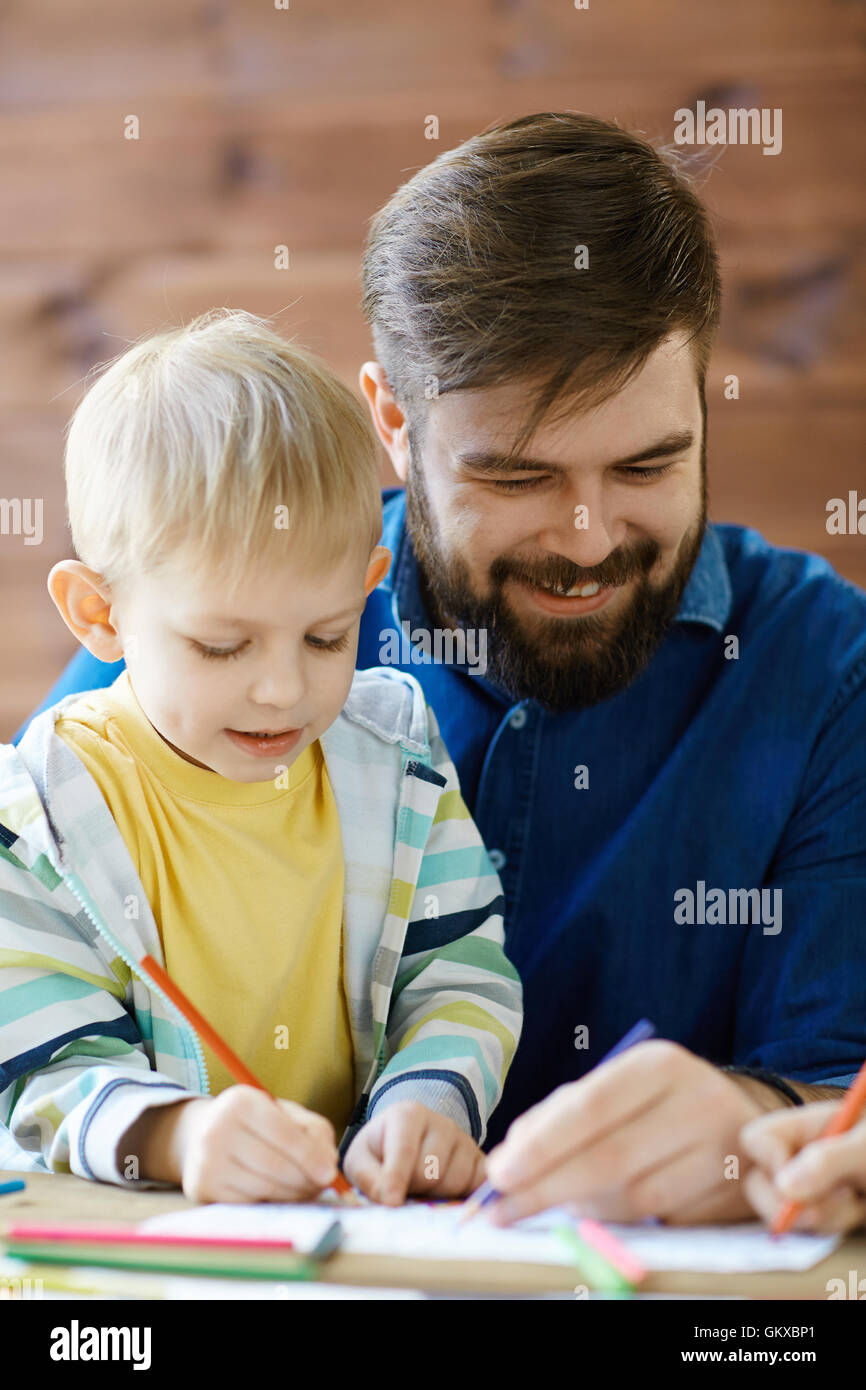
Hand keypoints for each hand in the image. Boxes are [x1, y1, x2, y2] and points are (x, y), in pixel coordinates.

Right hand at [160, 1087, 339, 1202]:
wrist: (202, 1134)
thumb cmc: (254, 1123)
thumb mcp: (283, 1113)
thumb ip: (313, 1131)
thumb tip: (328, 1165)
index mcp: (241, 1102)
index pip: (284, 1135)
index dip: (310, 1156)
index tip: (329, 1173)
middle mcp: (217, 1129)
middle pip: (275, 1166)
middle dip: (305, 1181)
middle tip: (321, 1186)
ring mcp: (206, 1161)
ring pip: (263, 1188)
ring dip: (292, 1195)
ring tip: (305, 1191)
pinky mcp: (201, 1188)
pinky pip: (247, 1203)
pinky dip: (270, 1203)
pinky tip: (279, 1196)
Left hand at [342, 1101, 485, 1203]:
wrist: (407, 1140)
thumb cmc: (380, 1151)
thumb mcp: (361, 1159)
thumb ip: (367, 1177)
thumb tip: (388, 1199)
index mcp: (407, 1115)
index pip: (404, 1149)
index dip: (396, 1177)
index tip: (391, 1201)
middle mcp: (441, 1122)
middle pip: (430, 1171)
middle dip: (413, 1188)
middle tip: (403, 1187)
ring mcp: (464, 1140)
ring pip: (454, 1181)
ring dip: (435, 1195)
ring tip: (421, 1188)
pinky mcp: (479, 1159)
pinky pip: (477, 1185)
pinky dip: (464, 1197)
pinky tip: (447, 1196)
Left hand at [484, 1041, 780, 1225]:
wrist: (740, 1124)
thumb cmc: (655, 1106)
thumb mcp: (612, 1092)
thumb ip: (556, 1118)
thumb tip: (506, 1161)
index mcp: (659, 1064)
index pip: (590, 1107)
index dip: (541, 1145)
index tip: (499, 1174)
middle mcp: (698, 1100)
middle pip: (609, 1158)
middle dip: (546, 1189)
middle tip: (501, 1210)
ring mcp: (723, 1151)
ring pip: (634, 1199)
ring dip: (585, 1209)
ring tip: (563, 1200)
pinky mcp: (734, 1196)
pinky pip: (662, 1223)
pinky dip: (625, 1222)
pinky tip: (613, 1206)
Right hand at [741, 1100, 865, 1233]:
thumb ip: (830, 1159)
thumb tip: (784, 1187)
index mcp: (808, 1126)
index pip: (757, 1140)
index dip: (770, 1162)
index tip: (797, 1179)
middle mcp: (804, 1155)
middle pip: (761, 1183)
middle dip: (793, 1205)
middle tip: (832, 1206)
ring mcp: (816, 1186)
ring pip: (788, 1214)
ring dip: (824, 1217)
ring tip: (858, 1203)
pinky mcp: (831, 1211)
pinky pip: (813, 1230)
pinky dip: (835, 1227)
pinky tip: (858, 1212)